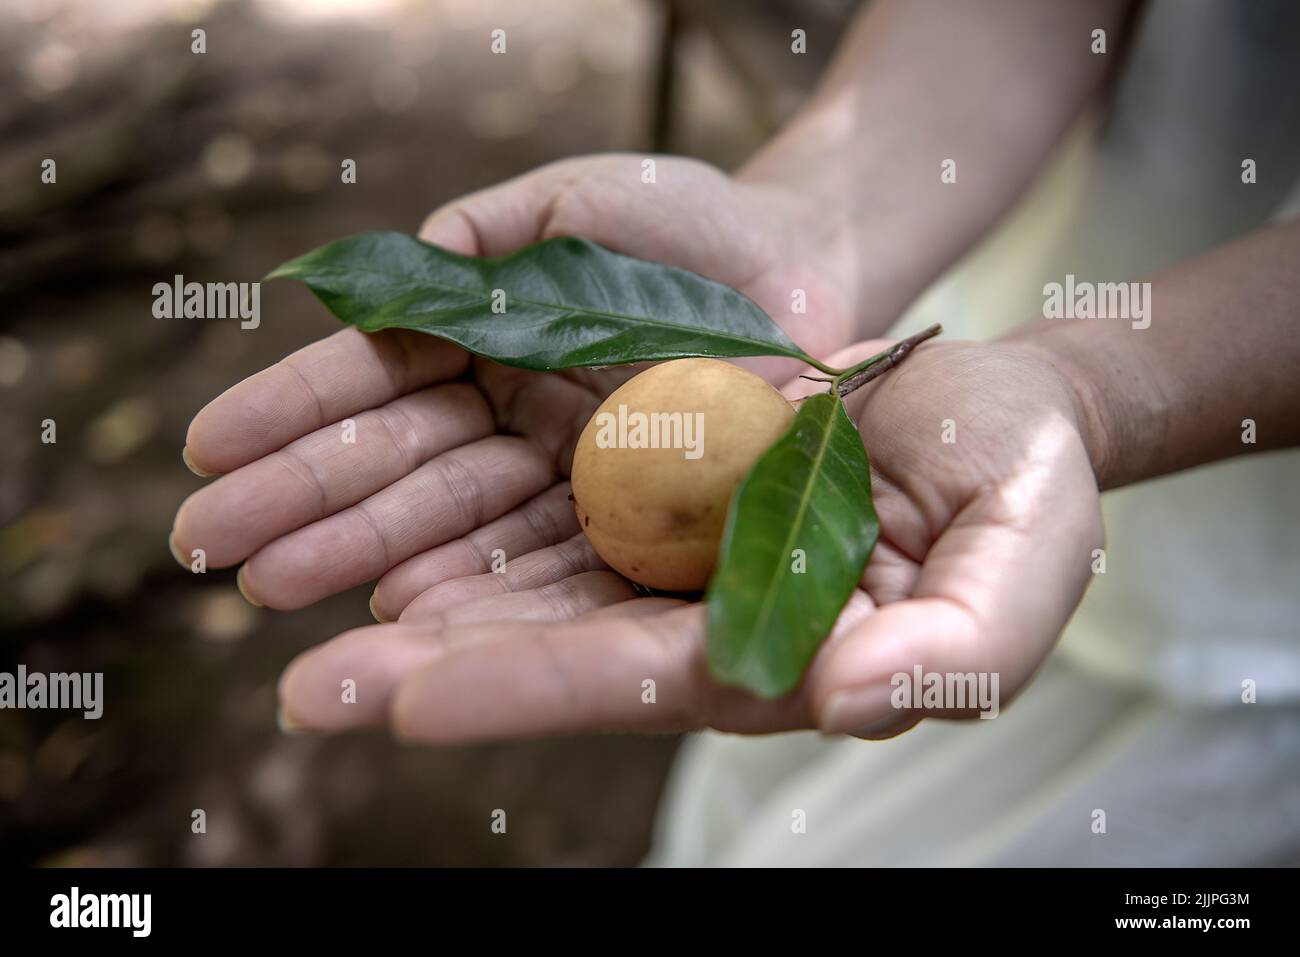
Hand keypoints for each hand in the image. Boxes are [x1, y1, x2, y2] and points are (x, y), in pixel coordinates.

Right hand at [171, 155, 858, 616]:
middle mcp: (515, 419)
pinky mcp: (633, 522)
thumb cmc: (687, 222)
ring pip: (454, 525)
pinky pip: (547, 563)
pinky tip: (401, 612)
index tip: (207, 448)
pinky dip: (472, 589)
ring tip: (272, 587)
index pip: (374, 381)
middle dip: (302, 503)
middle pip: (397, 467)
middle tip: (205, 547)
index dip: (291, 414)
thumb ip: (479, 239)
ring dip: (363, 557)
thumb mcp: (570, 207)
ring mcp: (569, 477)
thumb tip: (377, 280)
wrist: (806, 264)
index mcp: (485, 341)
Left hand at [275, 338, 1104, 740]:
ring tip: (297, 595)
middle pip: (547, 642)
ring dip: (418, 576)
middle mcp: (701, 613)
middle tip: (301, 688)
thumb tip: (854, 700)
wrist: (1002, 408)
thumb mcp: (1021, 572)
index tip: (405, 698)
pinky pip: (550, 487)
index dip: (523, 688)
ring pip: (527, 569)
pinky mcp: (662, 474)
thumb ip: (957, 652)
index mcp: (776, 657)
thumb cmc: (1022, 494)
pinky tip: (384, 508)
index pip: (632, 682)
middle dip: (425, 667)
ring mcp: (673, 543)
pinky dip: (469, 499)